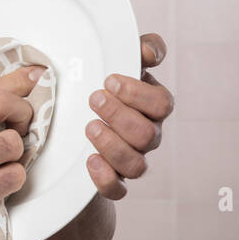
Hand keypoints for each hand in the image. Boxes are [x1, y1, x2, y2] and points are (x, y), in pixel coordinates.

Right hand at [0, 65, 46, 239]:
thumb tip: (1, 91)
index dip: (16, 81)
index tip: (33, 78)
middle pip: (3, 104)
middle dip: (21, 112)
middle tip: (20, 123)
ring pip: (13, 143)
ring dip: (15, 151)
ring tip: (1, 158)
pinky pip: (15, 176)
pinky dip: (13, 177)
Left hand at [85, 33, 173, 199]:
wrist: (76, 124)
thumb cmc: (105, 88)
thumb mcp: (119, 62)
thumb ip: (140, 49)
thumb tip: (147, 51)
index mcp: (152, 106)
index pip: (162, 104)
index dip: (138, 93)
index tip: (109, 80)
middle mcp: (147, 135)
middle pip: (147, 135)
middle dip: (119, 116)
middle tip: (93, 99)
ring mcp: (131, 159)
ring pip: (136, 165)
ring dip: (111, 145)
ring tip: (89, 126)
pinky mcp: (113, 180)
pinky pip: (117, 190)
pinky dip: (105, 179)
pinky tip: (89, 160)